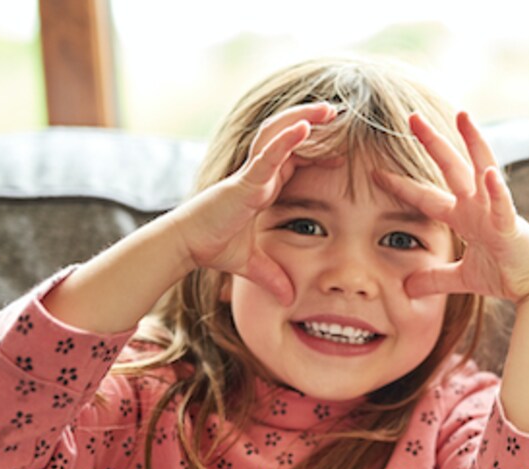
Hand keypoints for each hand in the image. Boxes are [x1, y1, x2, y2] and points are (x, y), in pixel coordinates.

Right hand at [169, 102, 336, 303]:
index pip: (294, 159)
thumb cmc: (212, 247)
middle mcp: (258, 174)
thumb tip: (287, 299)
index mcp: (262, 185)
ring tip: (329, 108)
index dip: (317, 151)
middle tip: (340, 111)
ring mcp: (251, 174)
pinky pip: (268, 155)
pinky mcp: (244, 181)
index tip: (342, 151)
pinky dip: (287, 139)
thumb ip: (271, 276)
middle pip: (288, 136)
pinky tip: (306, 126)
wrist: (186, 247)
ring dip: (304, 118)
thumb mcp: (251, 264)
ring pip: (278, 135)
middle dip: (313, 121)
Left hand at [375, 112, 528, 303]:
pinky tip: (488, 174)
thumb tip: (407, 287)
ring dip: (474, 142)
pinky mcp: (511, 227)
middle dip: (433, 142)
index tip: (377, 174)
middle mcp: (478, 206)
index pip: (427, 197)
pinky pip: (503, 206)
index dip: (402, 186)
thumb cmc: (506, 275)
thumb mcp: (462, 278)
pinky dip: (497, 191)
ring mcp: (495, 212)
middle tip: (413, 117)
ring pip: (483, 169)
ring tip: (463, 116)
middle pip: (451, 167)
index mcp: (465, 216)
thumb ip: (435, 279)